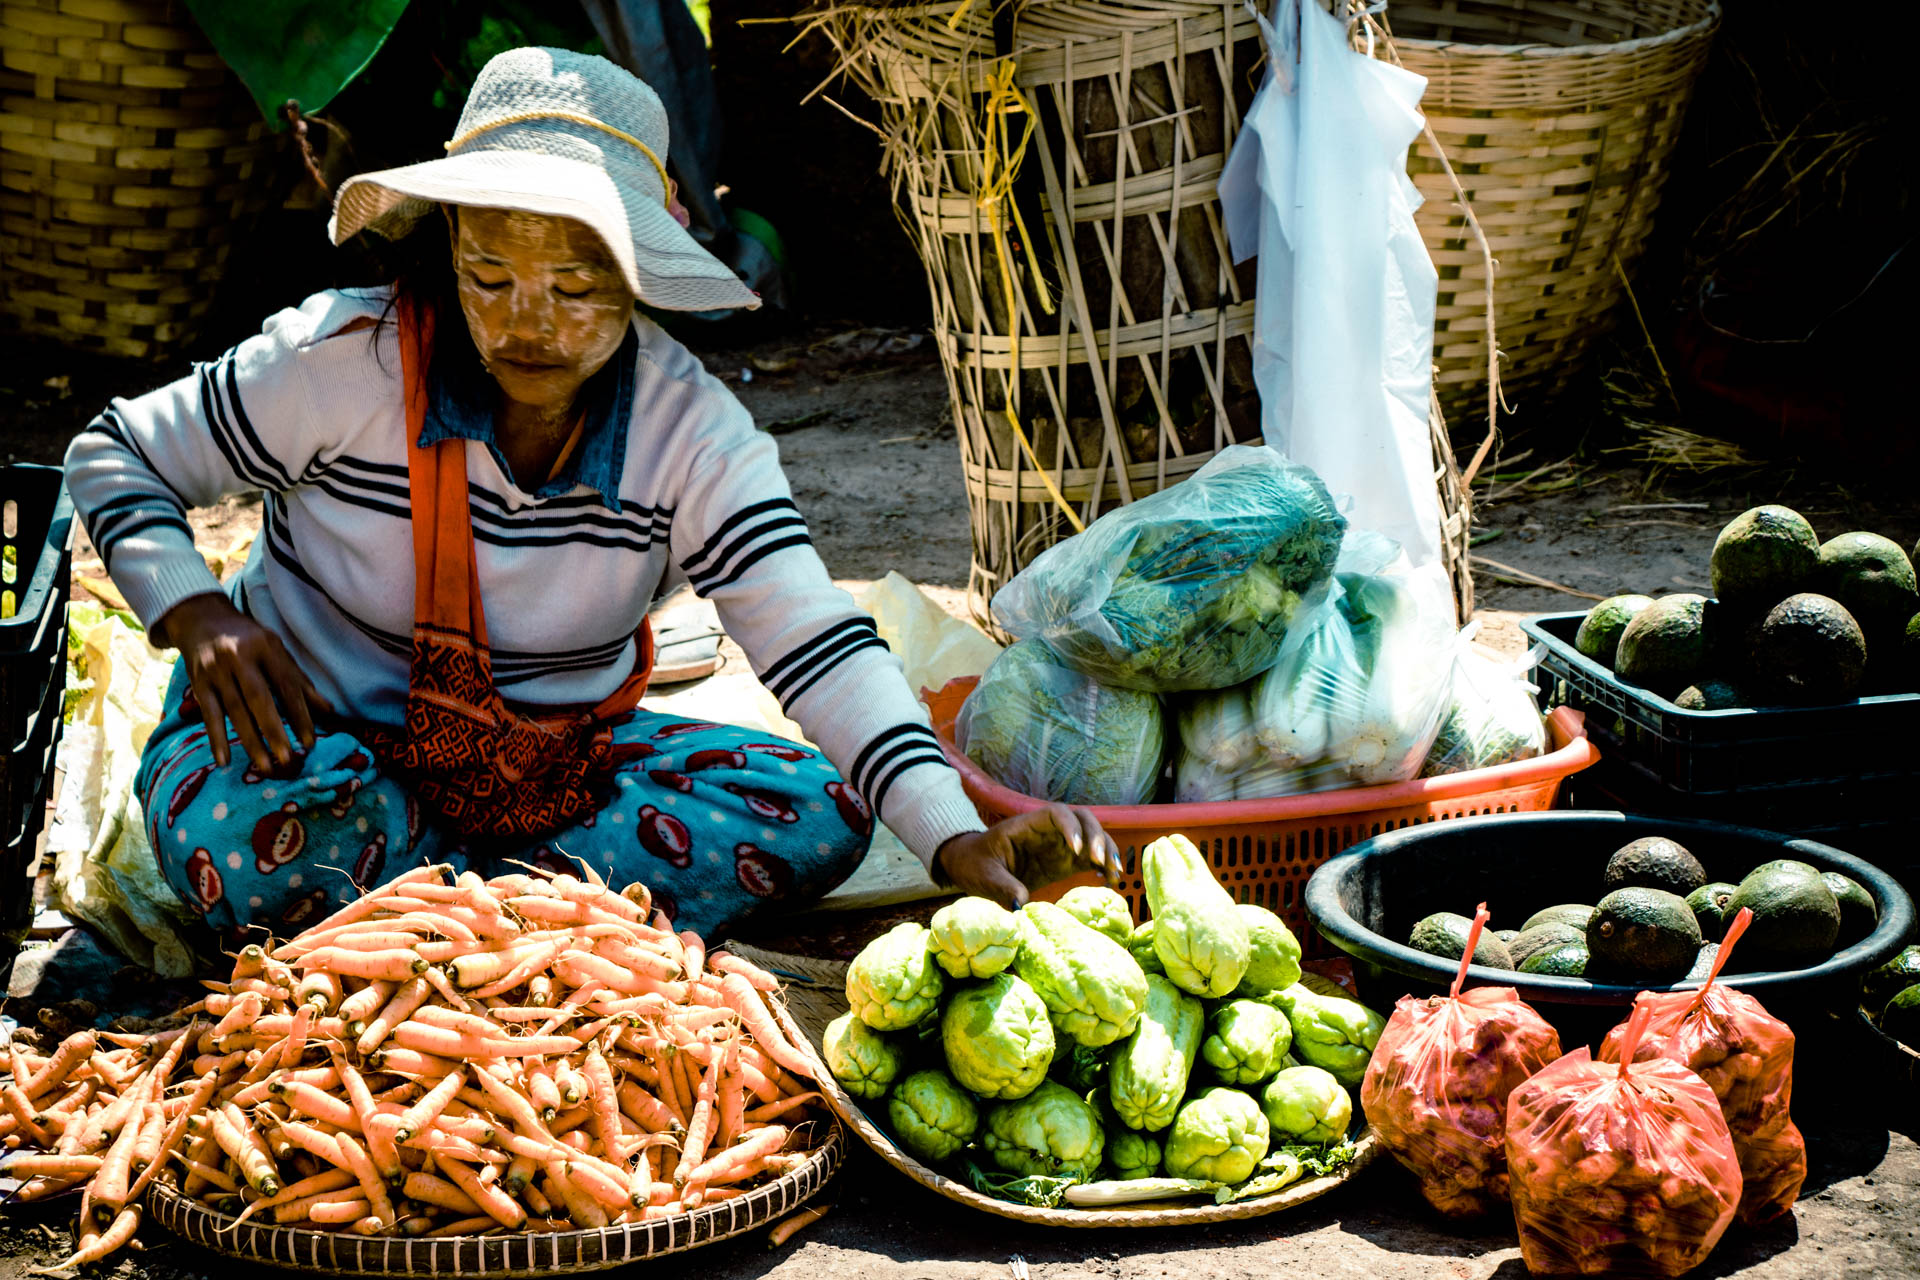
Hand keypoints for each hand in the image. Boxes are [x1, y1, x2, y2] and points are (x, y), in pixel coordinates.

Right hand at [155, 593, 330, 771]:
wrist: (202, 620)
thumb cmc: (248, 640)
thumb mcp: (276, 651)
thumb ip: (299, 680)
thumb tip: (329, 711)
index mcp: (265, 646)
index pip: (286, 685)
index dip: (300, 715)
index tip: (310, 743)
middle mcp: (238, 657)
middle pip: (259, 699)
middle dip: (274, 731)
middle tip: (288, 760)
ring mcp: (215, 671)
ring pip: (234, 711)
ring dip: (250, 742)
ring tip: (266, 767)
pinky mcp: (197, 684)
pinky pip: (209, 715)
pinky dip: (217, 739)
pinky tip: (225, 761)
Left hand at [934, 803, 1124, 908]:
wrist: (973, 867)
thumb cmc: (974, 864)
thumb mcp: (983, 876)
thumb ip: (1002, 887)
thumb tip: (1021, 905)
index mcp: (1027, 826)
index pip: (1056, 813)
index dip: (1071, 827)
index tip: (1075, 850)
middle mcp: (1048, 831)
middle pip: (1083, 820)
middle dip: (1097, 837)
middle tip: (1101, 861)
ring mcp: (1059, 845)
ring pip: (1092, 837)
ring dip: (1107, 850)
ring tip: (1115, 873)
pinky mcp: (1064, 862)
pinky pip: (1090, 859)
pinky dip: (1104, 866)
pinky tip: (1111, 881)